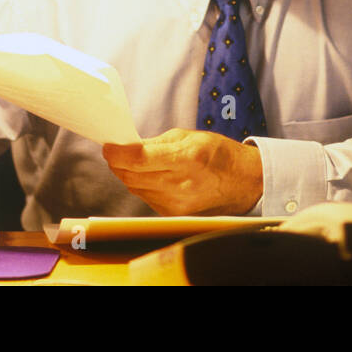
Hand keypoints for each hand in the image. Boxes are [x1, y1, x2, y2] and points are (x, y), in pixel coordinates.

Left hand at [102, 128, 263, 215]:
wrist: (242, 182)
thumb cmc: (218, 154)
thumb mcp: (189, 137)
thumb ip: (155, 143)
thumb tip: (126, 147)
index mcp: (186, 158)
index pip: (139, 159)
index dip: (117, 153)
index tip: (109, 146)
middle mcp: (180, 184)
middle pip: (131, 176)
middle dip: (118, 162)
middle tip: (115, 151)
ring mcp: (176, 204)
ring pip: (135, 188)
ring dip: (128, 174)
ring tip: (133, 161)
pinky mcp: (173, 214)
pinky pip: (146, 197)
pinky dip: (142, 185)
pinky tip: (150, 176)